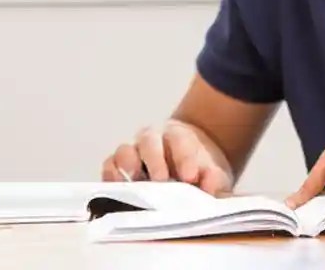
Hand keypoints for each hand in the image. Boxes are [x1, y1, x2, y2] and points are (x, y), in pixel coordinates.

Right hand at [101, 120, 233, 195]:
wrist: (186, 165)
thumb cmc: (199, 170)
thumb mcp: (213, 174)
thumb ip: (214, 179)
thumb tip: (209, 184)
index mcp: (178, 137)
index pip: (179, 139)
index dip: (183, 156)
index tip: (190, 176)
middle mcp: (153, 139)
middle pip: (148, 140)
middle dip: (154, 159)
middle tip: (161, 180)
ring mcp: (133, 151)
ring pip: (125, 150)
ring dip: (127, 164)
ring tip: (135, 180)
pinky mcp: (119, 167)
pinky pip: (110, 165)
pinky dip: (111, 175)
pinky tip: (118, 188)